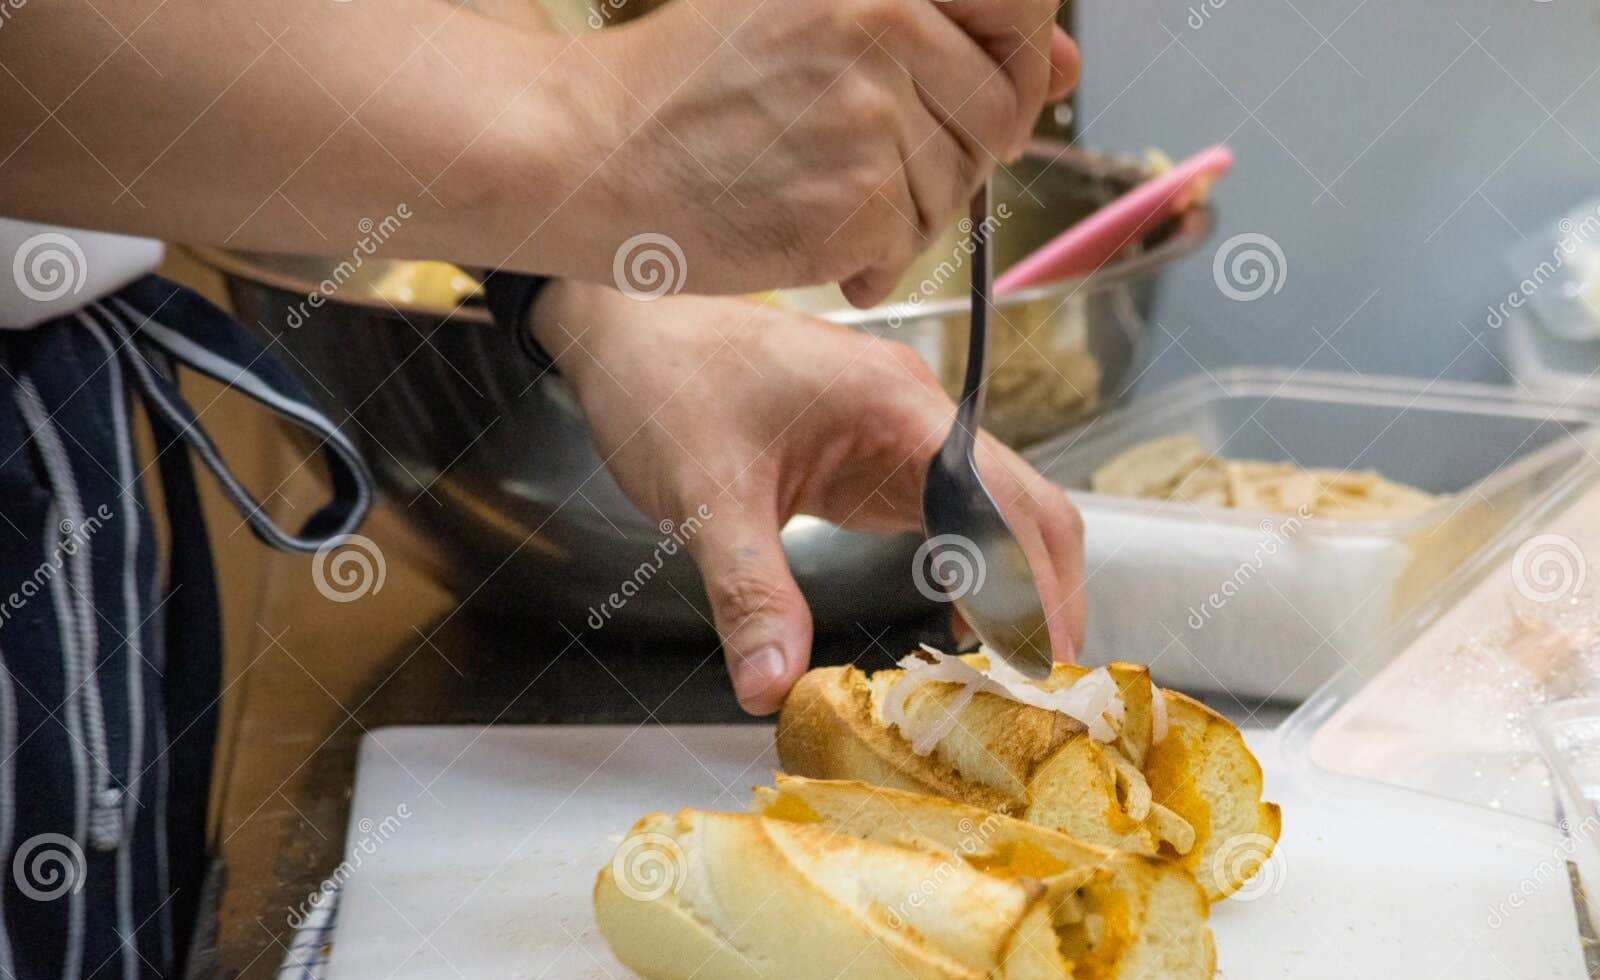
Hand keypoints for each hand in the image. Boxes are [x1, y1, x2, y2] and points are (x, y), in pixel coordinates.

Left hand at [536, 283, 1085, 713]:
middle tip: (1042, 677)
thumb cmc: (665, 381)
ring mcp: (900, 434)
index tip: (1043, 658)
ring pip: (992, 512)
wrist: (624, 326)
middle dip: (1044, 590)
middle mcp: (916, 414)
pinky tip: (957, 622)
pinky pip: (946, 516)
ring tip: (1011, 664)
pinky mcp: (876, 458)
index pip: (1005, 498)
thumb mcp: (706, 497)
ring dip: (1011, 583)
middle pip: (1022, 503)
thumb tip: (773, 687)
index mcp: (896, 407)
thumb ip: (750, 595)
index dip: (1038, 583)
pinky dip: (966, 571)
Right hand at [563, 0, 1077, 306]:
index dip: (1018, 60)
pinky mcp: (857, 202)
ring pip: (955, 189)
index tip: (978, 90)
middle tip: (870, 160)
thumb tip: (1064, 61)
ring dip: (904, 215)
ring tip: (816, 195)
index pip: (1024, 4)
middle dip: (954, 153)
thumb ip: (943, 25)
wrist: (592, 151)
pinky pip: (909, 248)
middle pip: (1000, 112)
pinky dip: (868, 264)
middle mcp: (885, 20)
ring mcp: (873, 113)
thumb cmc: (688, 85)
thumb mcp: (810, 11)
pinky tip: (808, 241)